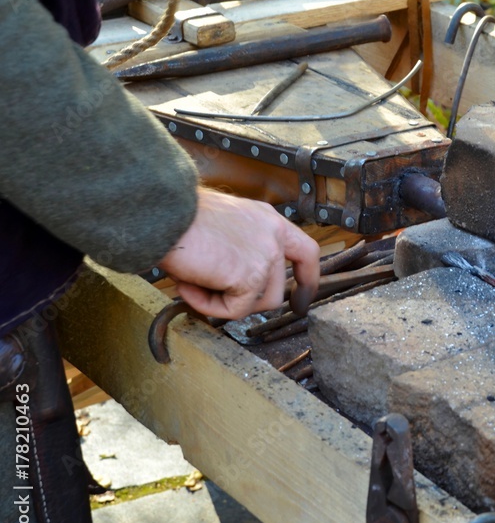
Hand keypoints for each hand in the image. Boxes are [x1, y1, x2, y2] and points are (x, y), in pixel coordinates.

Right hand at [159, 188, 319, 319]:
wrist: (160, 212)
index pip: (305, 251)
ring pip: (258, 303)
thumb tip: (238, 283)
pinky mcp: (250, 277)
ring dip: (225, 302)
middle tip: (224, 304)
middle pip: (278, 289)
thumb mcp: (223, 226)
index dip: (307, 278)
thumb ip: (242, 248)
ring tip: (193, 283)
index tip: (301, 298)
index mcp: (268, 220)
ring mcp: (265, 256)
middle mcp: (273, 235)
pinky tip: (187, 286)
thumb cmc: (178, 217)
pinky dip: (207, 306)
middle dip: (252, 303)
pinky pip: (234, 310)